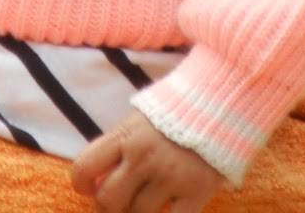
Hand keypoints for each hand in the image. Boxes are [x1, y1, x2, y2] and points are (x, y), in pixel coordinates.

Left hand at [72, 112, 223, 212]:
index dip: (81, 184)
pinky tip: (168, 211)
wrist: (222, 102)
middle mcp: (143, 157)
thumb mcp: (140, 120)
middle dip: (108, 207)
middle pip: (108, 201)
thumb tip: (97, 180)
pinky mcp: (195, 191)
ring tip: (145, 204)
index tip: (88, 189)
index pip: (84, 166)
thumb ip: (119, 147)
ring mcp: (170, 176)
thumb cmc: (176, 112)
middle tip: (118, 204)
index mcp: (125, 135)